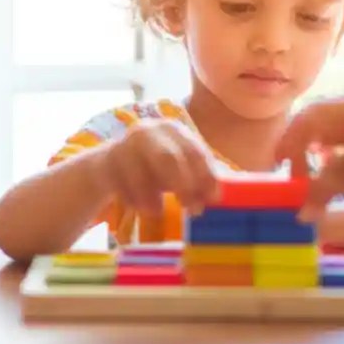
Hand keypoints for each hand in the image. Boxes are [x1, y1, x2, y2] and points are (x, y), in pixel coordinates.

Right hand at [89, 120, 218, 215]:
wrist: (110, 166)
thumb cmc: (154, 168)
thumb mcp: (180, 167)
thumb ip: (202, 176)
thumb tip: (235, 191)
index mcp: (174, 130)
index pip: (194, 151)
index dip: (206, 175)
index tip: (214, 199)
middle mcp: (150, 131)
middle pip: (167, 158)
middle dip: (183, 186)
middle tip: (194, 210)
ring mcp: (126, 144)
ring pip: (141, 172)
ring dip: (152, 196)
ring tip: (158, 212)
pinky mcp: (108, 161)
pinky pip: (121, 183)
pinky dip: (132, 198)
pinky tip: (140, 207)